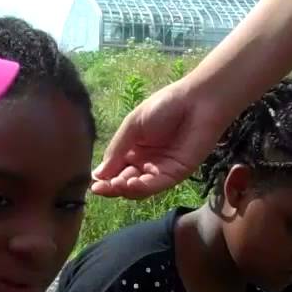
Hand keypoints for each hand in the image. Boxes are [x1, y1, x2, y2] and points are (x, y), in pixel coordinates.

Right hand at [91, 79, 231, 198]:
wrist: (197, 101)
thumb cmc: (165, 106)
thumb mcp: (133, 126)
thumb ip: (116, 150)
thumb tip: (98, 174)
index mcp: (133, 150)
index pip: (115, 170)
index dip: (104, 178)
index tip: (93, 183)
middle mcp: (146, 163)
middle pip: (125, 182)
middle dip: (112, 187)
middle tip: (100, 189)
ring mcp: (161, 170)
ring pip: (139, 188)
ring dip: (126, 189)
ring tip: (116, 185)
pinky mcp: (176, 174)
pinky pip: (157, 185)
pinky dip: (142, 188)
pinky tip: (131, 183)